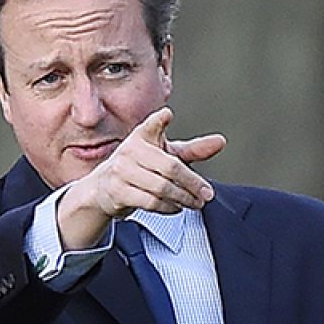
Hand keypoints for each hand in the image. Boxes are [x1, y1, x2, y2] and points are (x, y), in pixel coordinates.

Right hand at [57, 109, 225, 247]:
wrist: (102, 188)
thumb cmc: (139, 167)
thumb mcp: (165, 154)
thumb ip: (193, 150)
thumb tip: (220, 142)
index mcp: (142, 136)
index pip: (151, 125)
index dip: (158, 121)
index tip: (167, 116)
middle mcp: (130, 151)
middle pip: (169, 167)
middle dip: (192, 183)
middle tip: (207, 193)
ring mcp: (122, 172)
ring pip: (161, 188)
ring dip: (183, 198)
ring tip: (195, 202)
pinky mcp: (118, 192)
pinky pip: (150, 202)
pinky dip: (168, 207)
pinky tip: (177, 207)